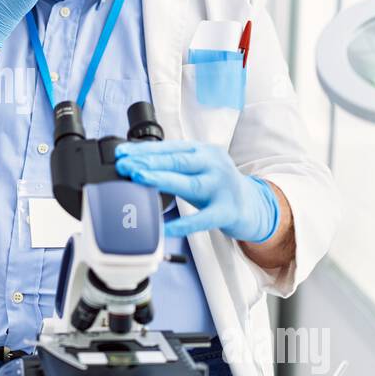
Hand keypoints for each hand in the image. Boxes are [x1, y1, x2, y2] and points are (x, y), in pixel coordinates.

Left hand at [115, 140, 278, 243]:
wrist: (252, 205)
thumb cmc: (216, 185)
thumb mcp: (198, 167)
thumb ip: (173, 165)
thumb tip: (135, 165)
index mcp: (203, 151)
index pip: (170, 147)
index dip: (144, 150)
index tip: (122, 153)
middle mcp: (213, 165)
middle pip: (177, 160)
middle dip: (148, 161)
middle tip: (124, 165)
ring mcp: (221, 188)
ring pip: (189, 183)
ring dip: (161, 179)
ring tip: (139, 178)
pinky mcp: (226, 211)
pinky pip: (202, 220)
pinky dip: (183, 224)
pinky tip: (165, 228)